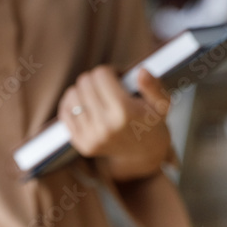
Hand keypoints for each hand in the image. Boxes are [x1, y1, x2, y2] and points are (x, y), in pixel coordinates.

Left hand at [58, 66, 171, 180]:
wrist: (143, 155)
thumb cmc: (151, 123)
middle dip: (96, 79)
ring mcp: (90, 136)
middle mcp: (105, 126)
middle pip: (85, 82)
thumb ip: (154, 86)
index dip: (110, 71)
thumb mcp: (162, 104)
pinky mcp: (80, 143)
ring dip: (83, 90)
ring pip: (72, 94)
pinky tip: (86, 104)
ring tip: (98, 96)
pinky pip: (64, 111)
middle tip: (108, 87)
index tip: (118, 78)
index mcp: (124, 112)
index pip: (101, 74)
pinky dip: (72, 103)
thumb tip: (141, 71)